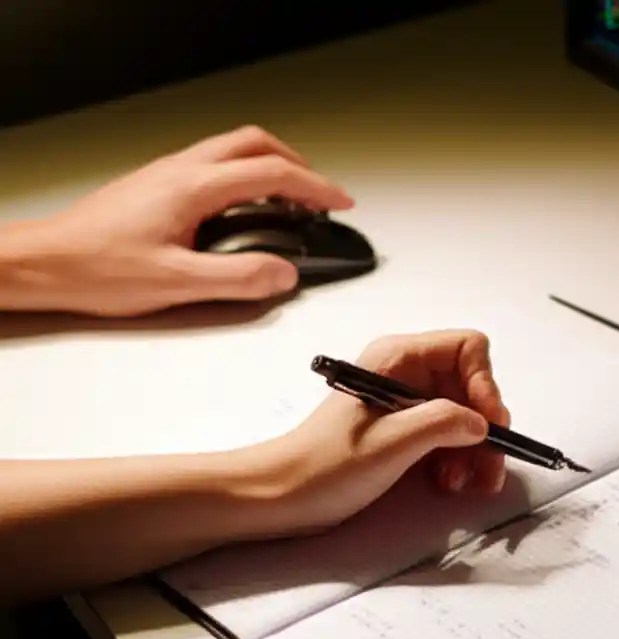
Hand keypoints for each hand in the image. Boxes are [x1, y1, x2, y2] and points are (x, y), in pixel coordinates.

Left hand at [0, 125, 352, 316]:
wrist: (47, 262)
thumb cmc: (96, 267)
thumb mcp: (176, 283)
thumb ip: (237, 279)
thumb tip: (282, 274)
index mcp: (194, 187)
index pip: (273, 174)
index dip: (316, 187)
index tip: (340, 202)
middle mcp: (182, 170)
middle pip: (256, 144)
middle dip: (298, 164)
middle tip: (318, 194)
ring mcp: (168, 173)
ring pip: (233, 149)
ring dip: (271, 167)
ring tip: (289, 199)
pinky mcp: (157, 184)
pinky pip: (213, 164)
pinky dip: (244, 177)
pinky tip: (242, 208)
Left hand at [254, 330, 511, 535]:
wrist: (282, 495)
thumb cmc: (325, 465)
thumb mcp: (389, 443)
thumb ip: (441, 424)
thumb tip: (482, 423)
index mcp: (399, 359)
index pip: (467, 349)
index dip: (485, 384)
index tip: (487, 425)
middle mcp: (407, 373)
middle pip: (472, 386)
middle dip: (484, 427)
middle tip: (487, 467)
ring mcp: (407, 402)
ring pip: (465, 415)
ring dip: (474, 450)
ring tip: (462, 483)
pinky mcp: (405, 430)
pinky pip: (448, 435)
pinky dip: (457, 459)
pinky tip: (447, 482)